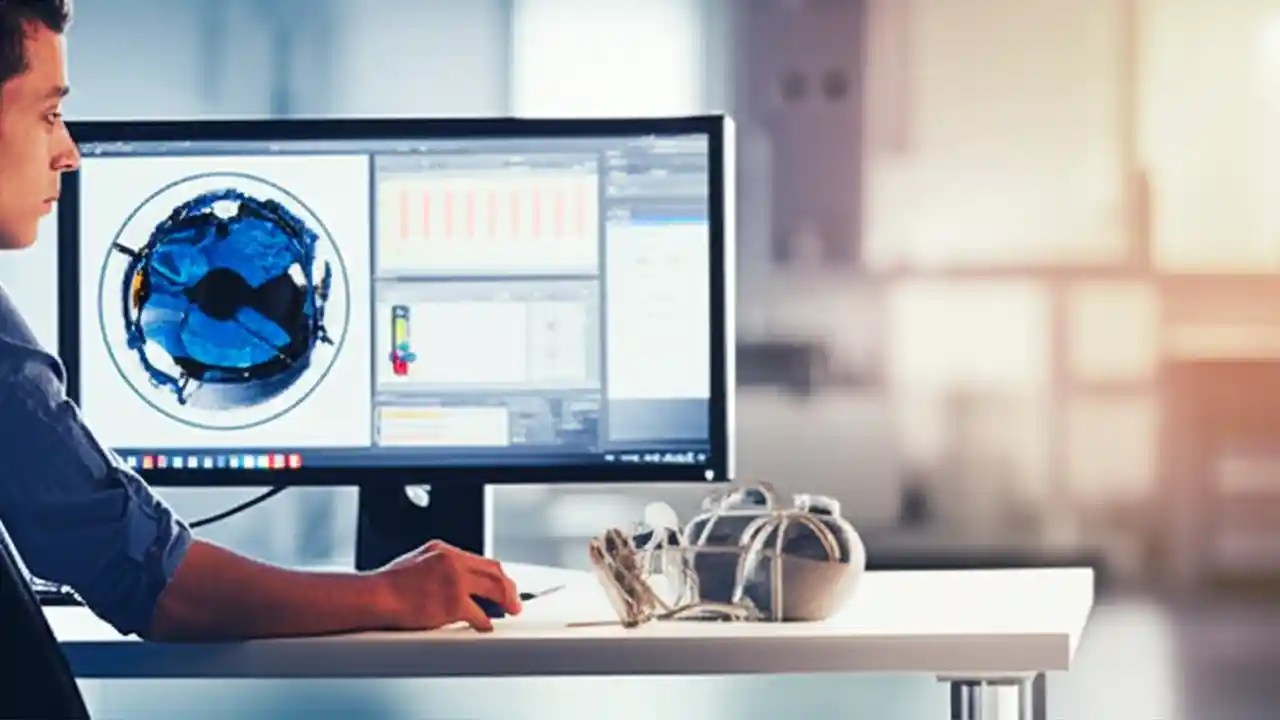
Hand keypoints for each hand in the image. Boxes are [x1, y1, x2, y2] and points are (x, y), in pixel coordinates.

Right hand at [376, 540, 522, 631]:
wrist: (375, 596)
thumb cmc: (387, 585)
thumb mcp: (415, 562)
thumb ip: (437, 568)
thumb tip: (452, 582)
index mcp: (443, 550)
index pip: (479, 560)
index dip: (494, 574)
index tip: (500, 583)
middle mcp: (453, 561)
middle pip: (493, 570)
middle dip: (507, 585)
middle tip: (514, 599)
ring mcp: (455, 581)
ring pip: (493, 588)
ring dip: (505, 601)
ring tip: (510, 610)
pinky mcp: (454, 602)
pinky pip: (479, 614)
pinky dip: (486, 622)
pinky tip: (486, 626)